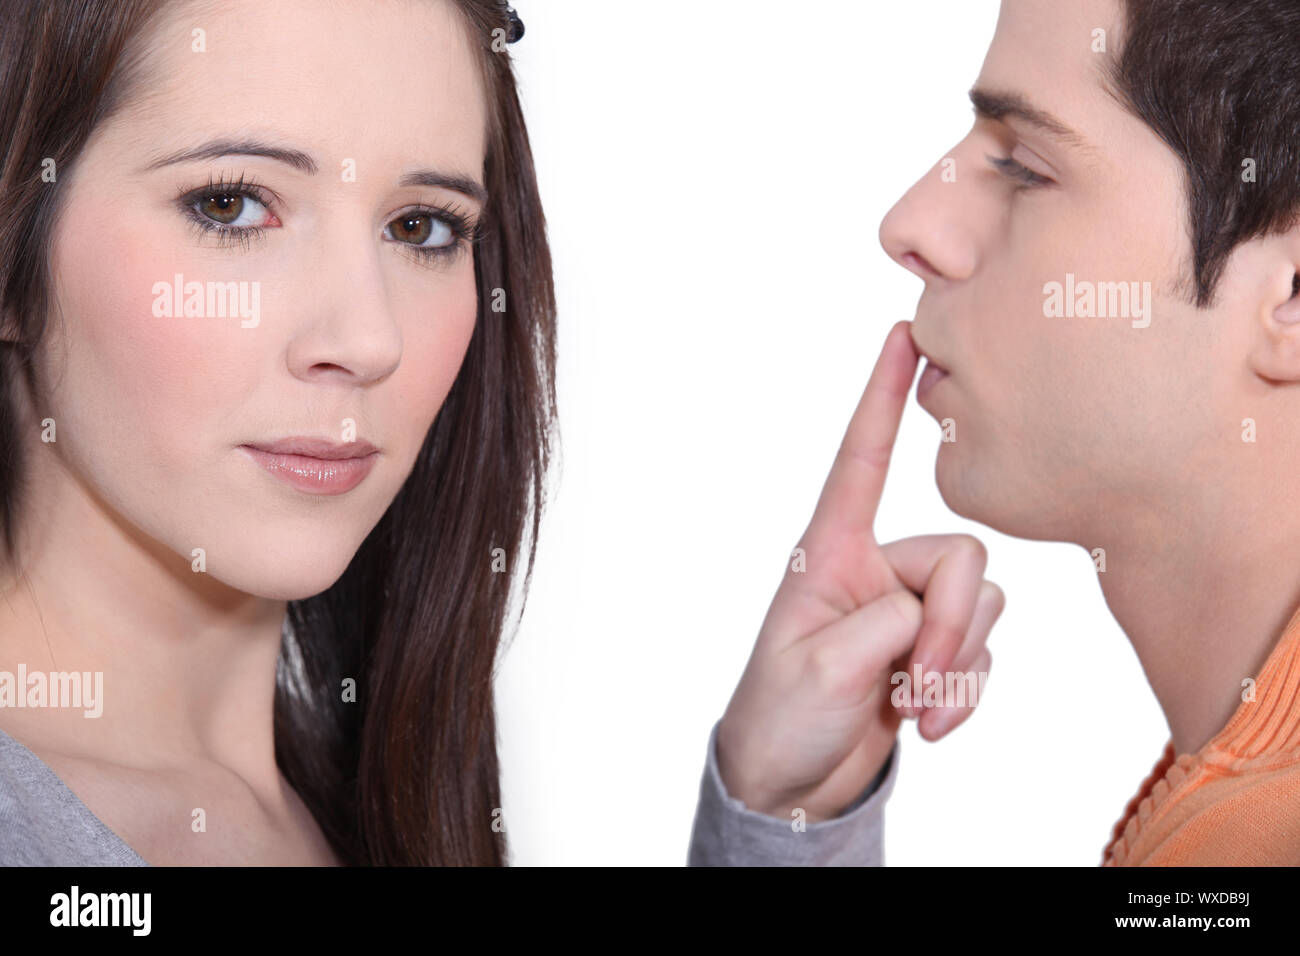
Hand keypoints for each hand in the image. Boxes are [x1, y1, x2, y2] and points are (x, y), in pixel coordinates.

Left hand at [716, 321, 1002, 821]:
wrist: (794, 783)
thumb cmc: (781, 717)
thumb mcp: (822, 668)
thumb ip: (887, 622)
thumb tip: (935, 606)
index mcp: (832, 551)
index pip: (861, 459)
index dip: (881, 398)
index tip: (903, 333)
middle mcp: (878, 568)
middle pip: (961, 555)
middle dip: (953, 627)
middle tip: (918, 682)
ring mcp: (910, 609)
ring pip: (982, 605)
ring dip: (958, 667)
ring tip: (914, 709)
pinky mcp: (934, 649)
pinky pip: (984, 649)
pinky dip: (966, 691)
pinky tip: (929, 722)